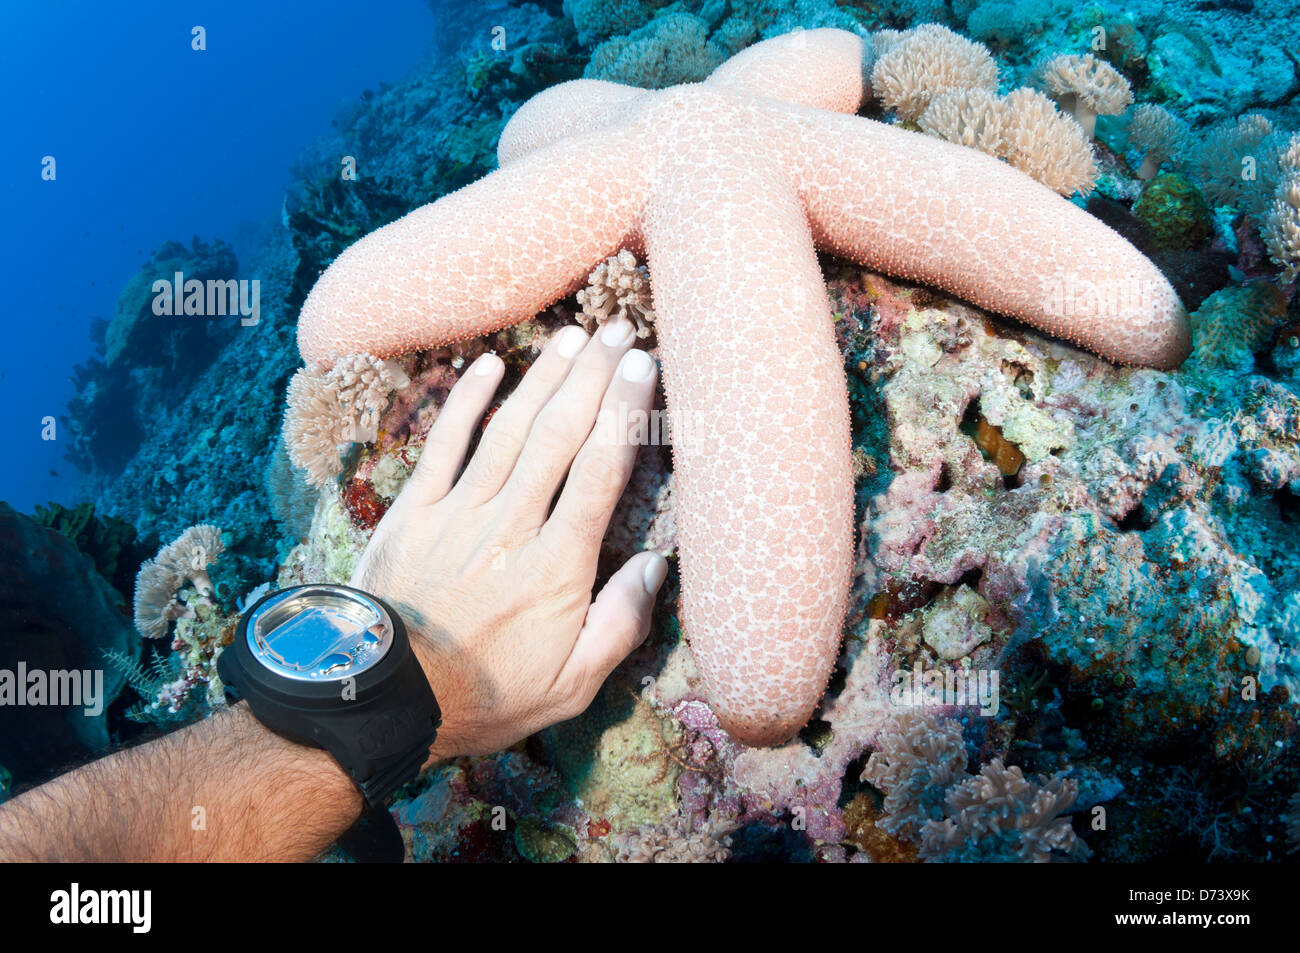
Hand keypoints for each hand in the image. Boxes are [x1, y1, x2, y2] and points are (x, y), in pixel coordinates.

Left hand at [350, 319, 666, 761]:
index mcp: (556, 567)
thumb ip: (619, 625)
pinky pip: (443, 444)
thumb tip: (655, 566)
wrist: (385, 700)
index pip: (600, 473)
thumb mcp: (571, 686)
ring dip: (542, 378)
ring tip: (572, 337)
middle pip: (559, 436)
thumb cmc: (488, 696)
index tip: (642, 367)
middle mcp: (511, 527)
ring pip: (507, 430)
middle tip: (617, 331)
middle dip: (593, 378)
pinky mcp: (413, 512)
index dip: (625, 413)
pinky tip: (489, 365)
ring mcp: (458, 514)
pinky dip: (465, 402)